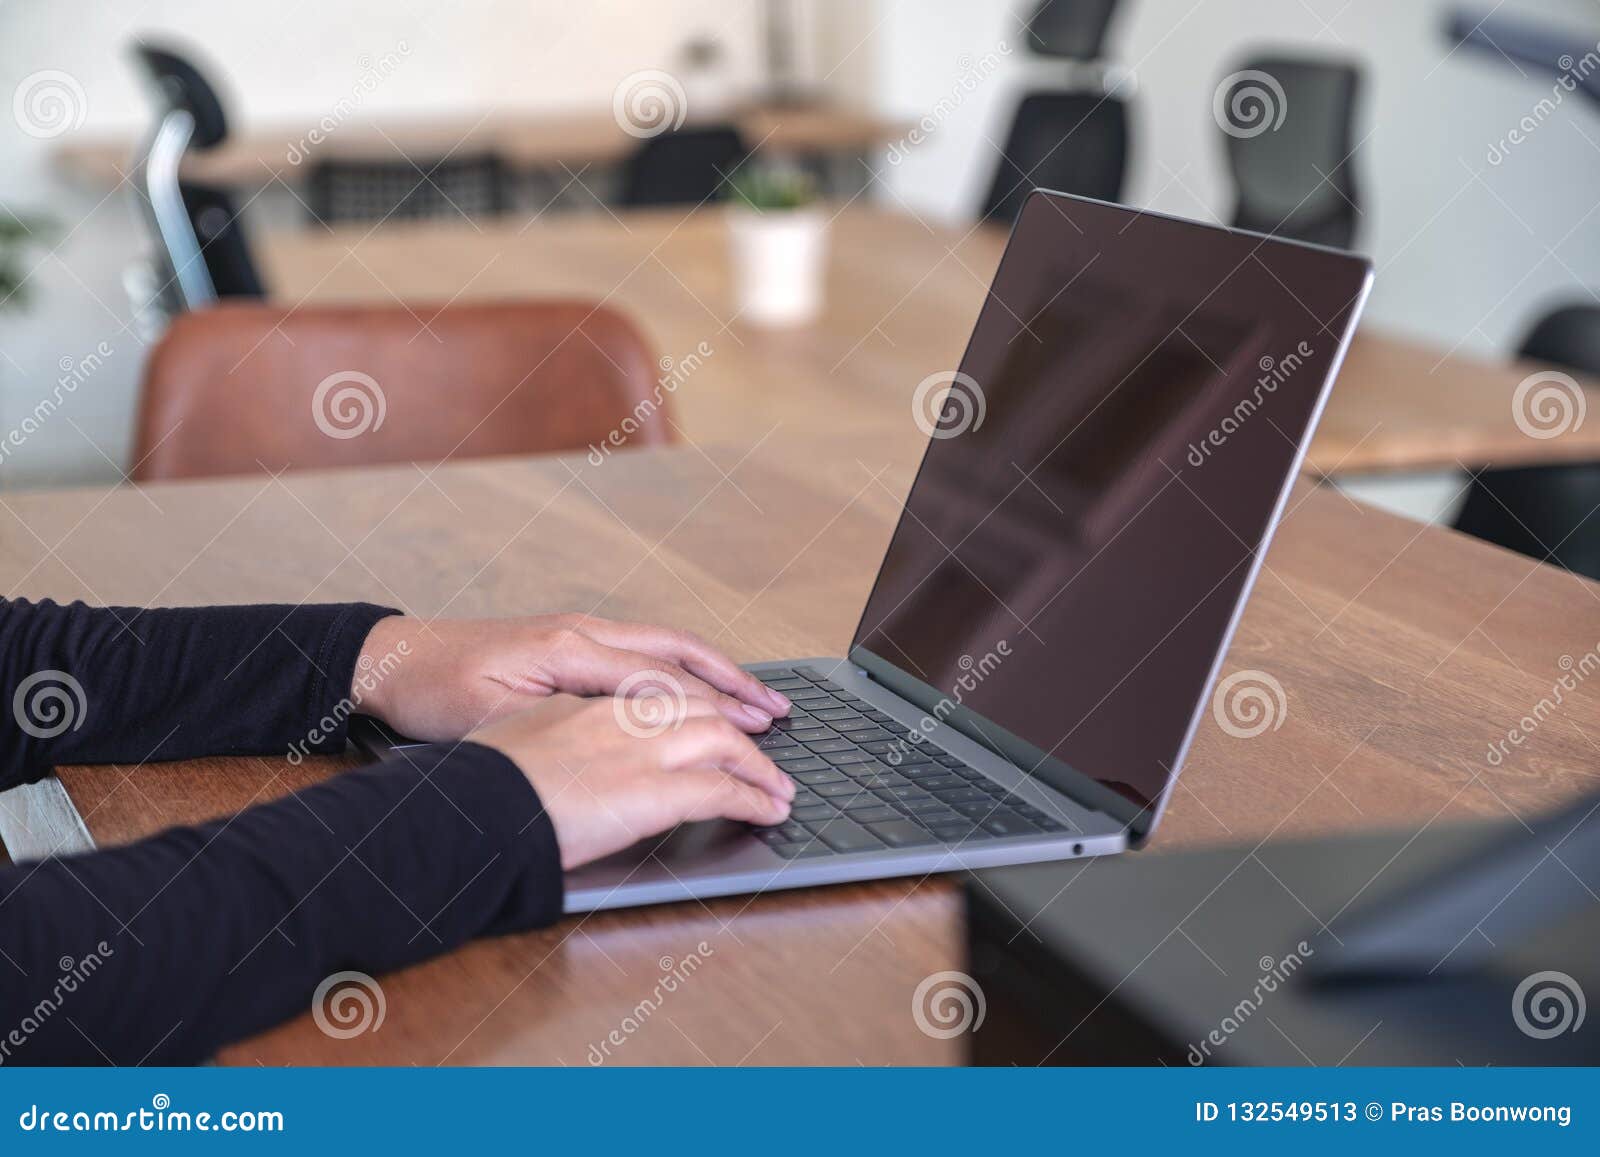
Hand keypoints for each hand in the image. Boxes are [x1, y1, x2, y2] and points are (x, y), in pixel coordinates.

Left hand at [354, 613, 788, 741]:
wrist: (394, 659)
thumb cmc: (436, 692)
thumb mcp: (492, 720)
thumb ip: (558, 723)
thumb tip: (622, 735)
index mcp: (569, 647)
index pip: (660, 679)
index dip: (714, 709)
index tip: (754, 735)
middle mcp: (583, 630)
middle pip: (678, 652)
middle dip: (734, 684)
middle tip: (779, 714)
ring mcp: (580, 631)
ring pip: (666, 646)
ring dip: (717, 672)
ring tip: (760, 699)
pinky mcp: (572, 641)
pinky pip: (645, 649)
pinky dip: (685, 667)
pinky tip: (702, 688)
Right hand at [470, 695, 794, 868]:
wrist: (451, 805)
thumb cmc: (462, 779)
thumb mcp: (502, 734)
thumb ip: (545, 733)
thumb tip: (561, 753)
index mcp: (573, 691)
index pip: (649, 676)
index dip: (690, 687)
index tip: (713, 700)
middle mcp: (610, 710)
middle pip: (692, 696)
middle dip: (736, 706)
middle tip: (766, 719)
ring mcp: (631, 746)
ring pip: (717, 735)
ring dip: (755, 758)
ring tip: (777, 780)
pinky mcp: (646, 789)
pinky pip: (719, 788)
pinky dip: (752, 796)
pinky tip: (768, 810)